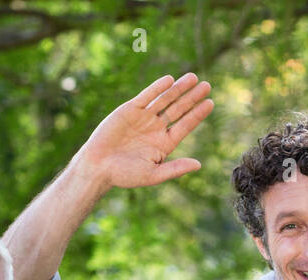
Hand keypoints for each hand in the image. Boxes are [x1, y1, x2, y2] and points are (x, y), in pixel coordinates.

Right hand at [78, 74, 213, 192]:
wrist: (98, 166)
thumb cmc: (125, 174)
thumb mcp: (153, 174)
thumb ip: (175, 168)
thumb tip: (199, 164)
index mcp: (164, 143)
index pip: (185, 126)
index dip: (197, 114)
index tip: (210, 103)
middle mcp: (156, 128)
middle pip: (178, 109)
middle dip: (192, 97)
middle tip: (207, 85)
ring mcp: (144, 118)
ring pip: (165, 100)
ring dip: (178, 89)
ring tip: (193, 78)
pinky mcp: (130, 110)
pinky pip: (146, 96)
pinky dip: (157, 88)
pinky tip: (169, 80)